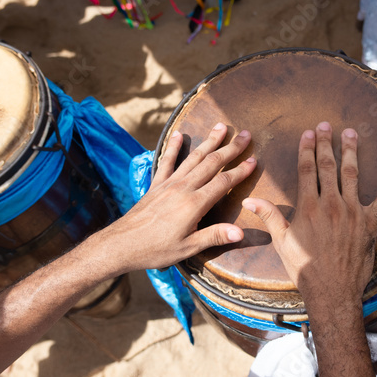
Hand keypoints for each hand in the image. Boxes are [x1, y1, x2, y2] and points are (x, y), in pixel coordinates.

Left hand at [105, 123, 256, 272]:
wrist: (122, 244)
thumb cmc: (156, 250)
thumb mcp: (188, 248)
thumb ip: (215, 236)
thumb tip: (241, 232)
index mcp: (194, 204)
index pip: (223, 182)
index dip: (240, 171)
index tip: (254, 159)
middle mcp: (182, 188)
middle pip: (211, 163)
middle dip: (230, 148)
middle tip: (246, 134)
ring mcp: (168, 183)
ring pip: (193, 157)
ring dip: (209, 141)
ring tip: (222, 126)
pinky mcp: (156, 184)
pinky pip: (166, 161)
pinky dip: (174, 146)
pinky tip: (179, 134)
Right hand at [242, 122, 376, 315]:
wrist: (332, 291)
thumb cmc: (305, 269)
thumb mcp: (282, 242)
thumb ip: (270, 217)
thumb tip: (251, 200)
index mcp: (309, 207)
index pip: (307, 170)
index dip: (308, 149)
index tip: (309, 133)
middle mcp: (331, 204)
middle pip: (328, 166)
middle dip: (327, 144)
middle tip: (327, 126)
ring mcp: (353, 213)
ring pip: (352, 175)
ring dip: (352, 153)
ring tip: (351, 134)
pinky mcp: (370, 224)